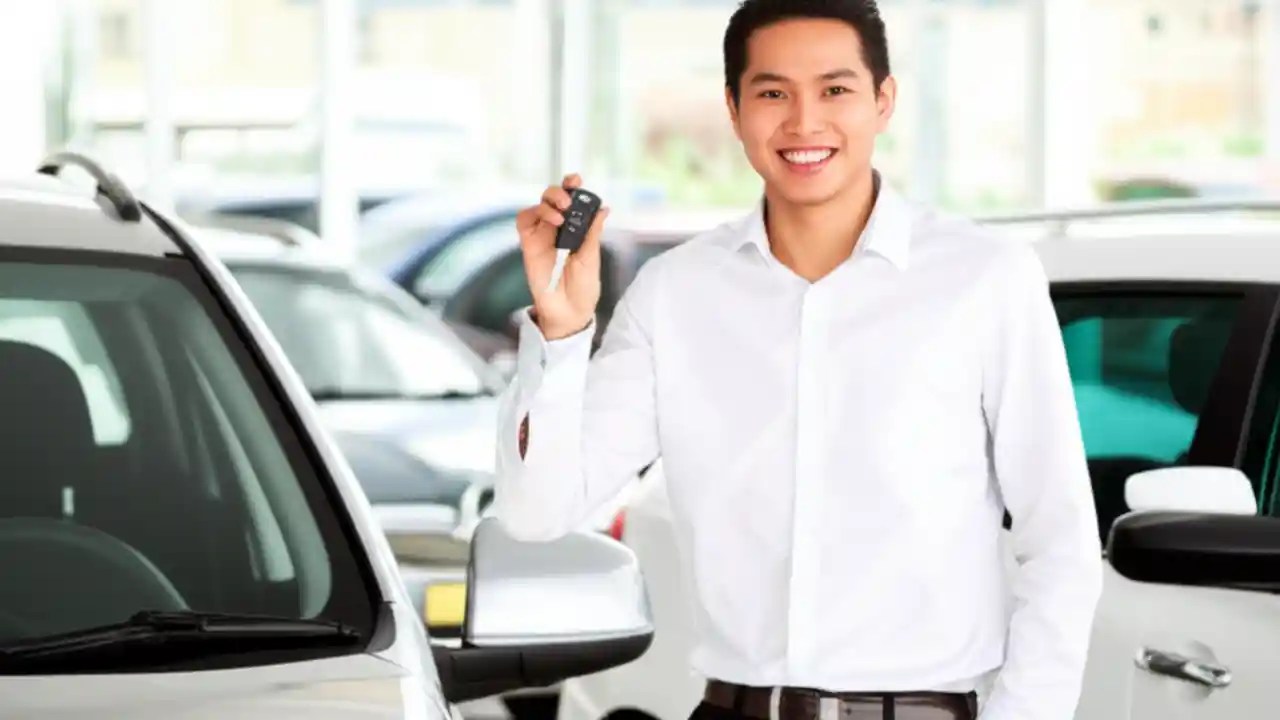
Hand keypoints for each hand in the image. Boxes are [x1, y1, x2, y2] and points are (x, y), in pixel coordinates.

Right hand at [516, 173, 609, 340]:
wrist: (570, 311)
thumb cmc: (583, 287)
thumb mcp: (592, 257)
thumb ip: (592, 232)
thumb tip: (603, 209)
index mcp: (575, 229)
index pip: (572, 201)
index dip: (571, 187)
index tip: (576, 179)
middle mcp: (557, 229)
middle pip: (551, 198)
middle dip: (559, 192)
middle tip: (569, 200)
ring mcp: (541, 236)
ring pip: (537, 206)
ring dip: (548, 203)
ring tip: (561, 214)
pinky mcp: (528, 245)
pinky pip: (524, 221)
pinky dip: (535, 214)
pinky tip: (551, 222)